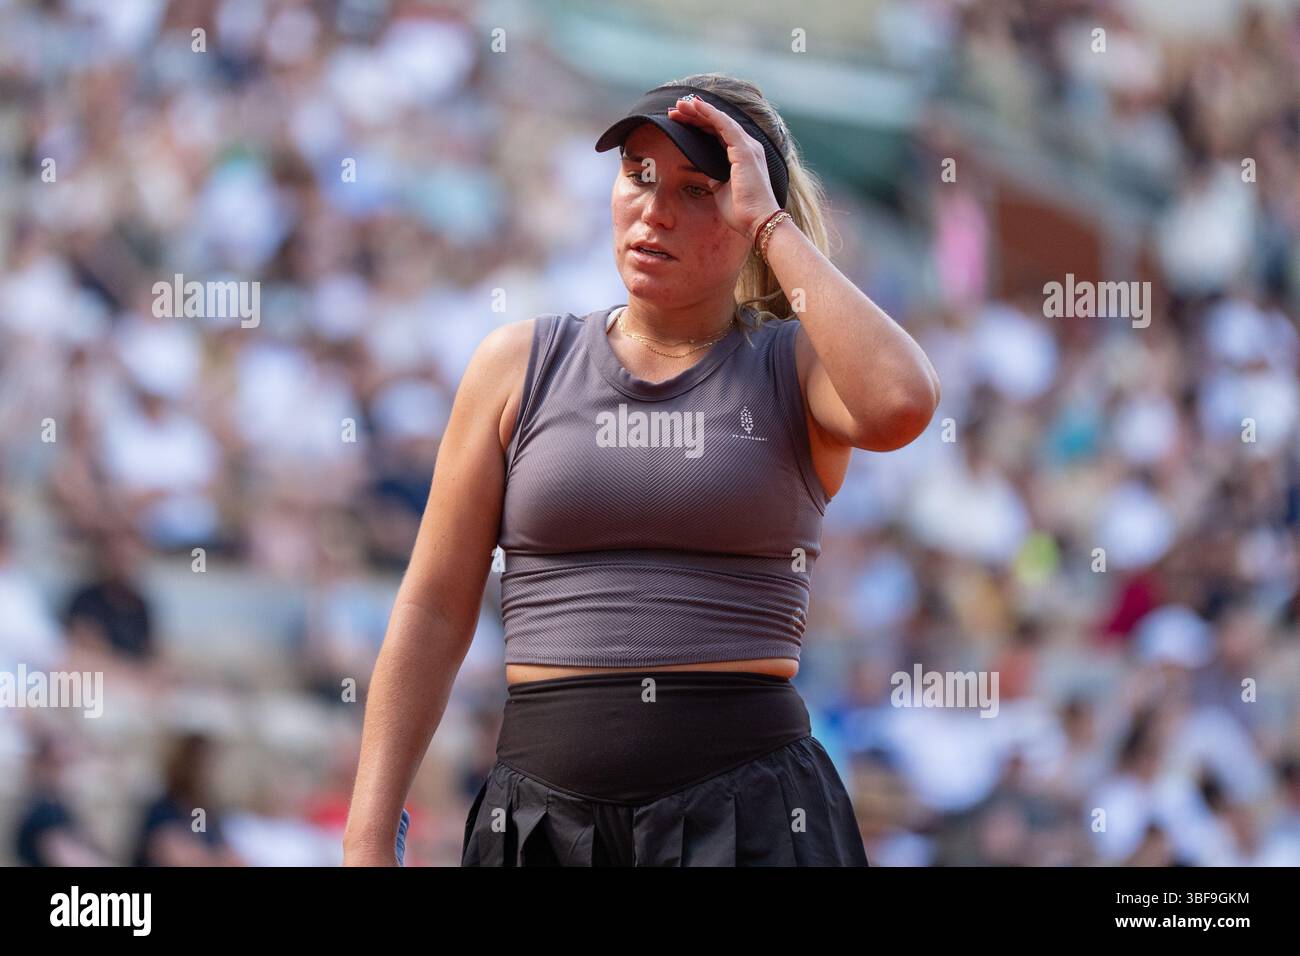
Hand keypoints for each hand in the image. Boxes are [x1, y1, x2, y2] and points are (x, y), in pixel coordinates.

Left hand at [668, 95, 780, 242]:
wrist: (757, 221)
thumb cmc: (741, 211)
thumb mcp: (722, 190)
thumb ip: (716, 178)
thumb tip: (707, 175)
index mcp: (743, 156)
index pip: (718, 133)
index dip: (699, 124)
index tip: (680, 121)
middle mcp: (748, 146)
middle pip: (717, 124)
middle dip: (695, 115)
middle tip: (675, 109)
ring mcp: (748, 146)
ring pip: (719, 120)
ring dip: (698, 111)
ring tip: (679, 105)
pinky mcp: (745, 150)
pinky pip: (724, 125)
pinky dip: (709, 113)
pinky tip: (695, 106)